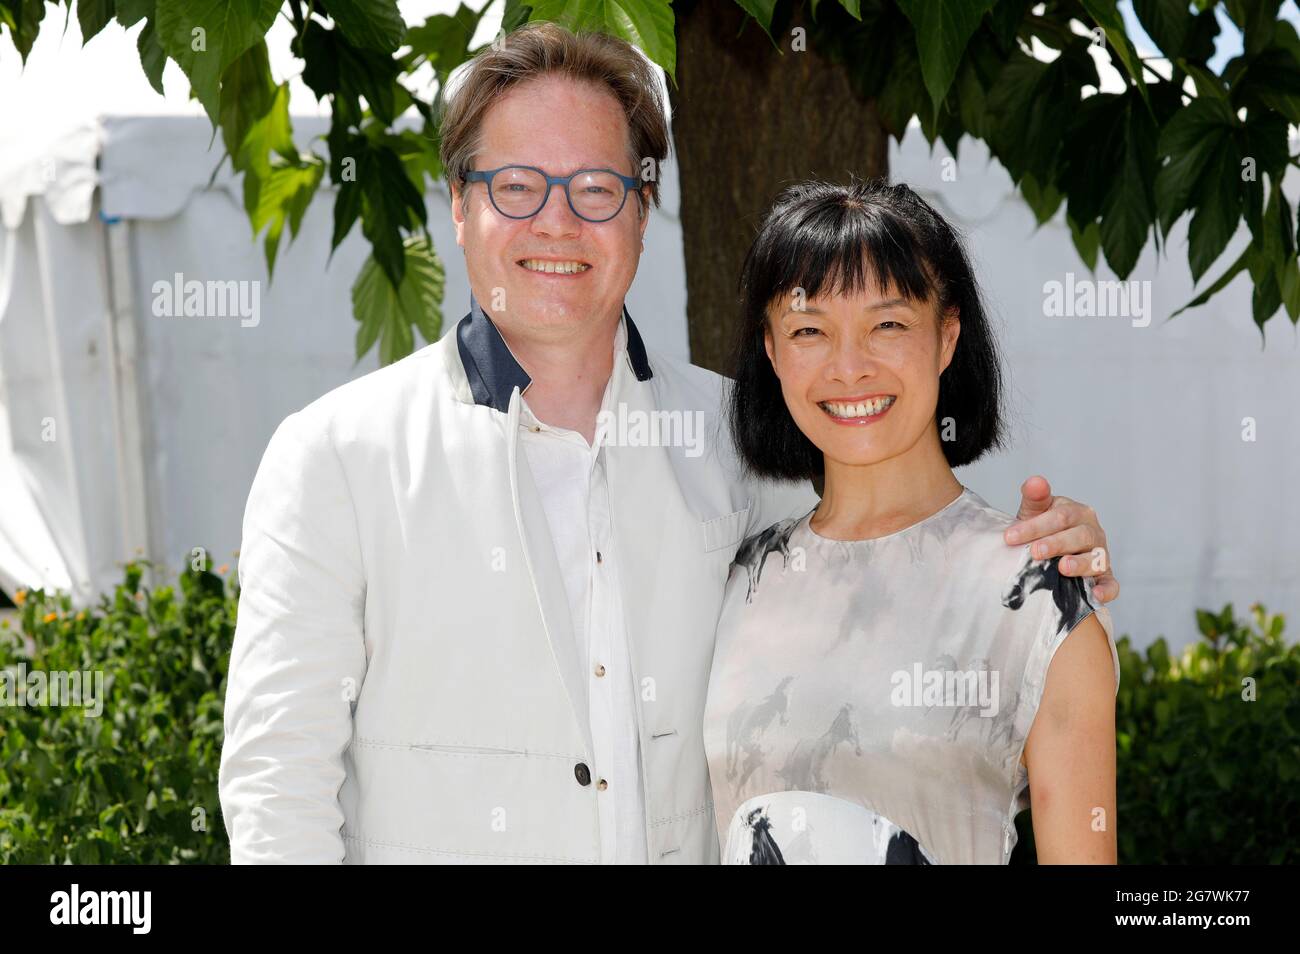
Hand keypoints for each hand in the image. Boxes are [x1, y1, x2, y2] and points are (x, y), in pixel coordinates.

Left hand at [1003, 475, 1118, 603]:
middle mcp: (1092, 531)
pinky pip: (1111, 583)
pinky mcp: (1105, 576)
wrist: (1048, 553)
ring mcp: (1100, 554)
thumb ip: (1035, 498)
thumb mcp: (1035, 512)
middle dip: (1056, 543)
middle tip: (1034, 552)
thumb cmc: (1041, 530)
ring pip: (1096, 558)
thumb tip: (1035, 481)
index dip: (1035, 526)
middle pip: (1078, 536)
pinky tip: (1095, 596)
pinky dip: (1106, 590)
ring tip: (1062, 568)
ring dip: (1080, 564)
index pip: (1059, 516)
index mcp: (1077, 512)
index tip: (1010, 536)